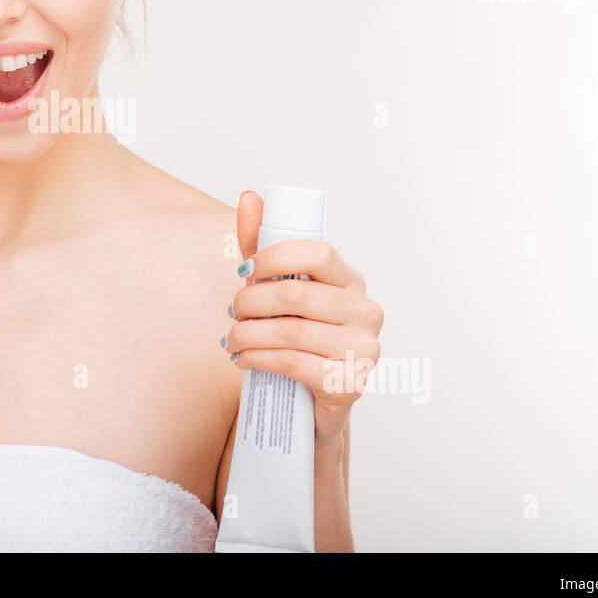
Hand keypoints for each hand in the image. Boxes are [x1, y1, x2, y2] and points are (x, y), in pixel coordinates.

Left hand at [225, 190, 382, 451]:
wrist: (310, 400)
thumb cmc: (296, 336)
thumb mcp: (277, 289)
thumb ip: (262, 244)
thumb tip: (249, 196)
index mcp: (351, 281)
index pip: (319, 253)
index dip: (276, 257)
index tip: (246, 270)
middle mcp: (365, 311)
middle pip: (296, 295)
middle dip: (252, 302)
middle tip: (233, 311)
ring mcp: (362, 348)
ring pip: (290, 332)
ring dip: (247, 334)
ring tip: (232, 339)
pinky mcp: (349, 383)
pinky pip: (292, 364)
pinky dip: (257, 359)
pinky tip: (243, 359)